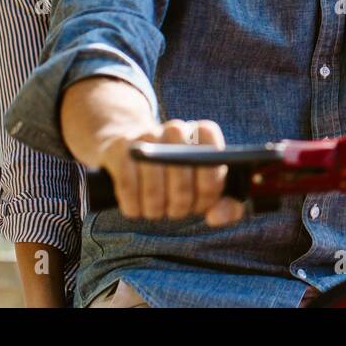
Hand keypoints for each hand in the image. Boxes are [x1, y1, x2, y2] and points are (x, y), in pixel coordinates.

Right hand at [94, 119, 244, 226]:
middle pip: (183, 179)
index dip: (208, 190)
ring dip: (155, 209)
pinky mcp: (120, 148)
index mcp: (204, 133)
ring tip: (156, 210)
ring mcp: (147, 136)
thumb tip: (215, 217)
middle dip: (180, 205)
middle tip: (175, 211)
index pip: (214, 161)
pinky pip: (128, 187)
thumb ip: (226, 207)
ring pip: (154, 187)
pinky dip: (133, 206)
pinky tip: (136, 209)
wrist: (129, 148)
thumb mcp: (205, 187)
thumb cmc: (176, 175)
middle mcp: (177, 129)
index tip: (200, 202)